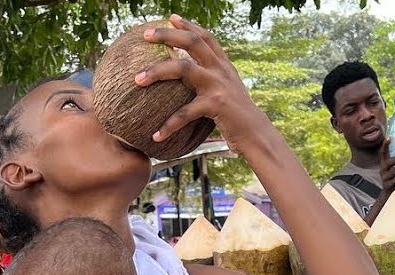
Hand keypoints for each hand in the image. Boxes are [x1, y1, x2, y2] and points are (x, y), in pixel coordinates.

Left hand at [135, 15, 268, 150]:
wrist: (256, 135)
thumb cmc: (236, 117)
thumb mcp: (227, 91)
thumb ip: (212, 80)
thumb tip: (189, 77)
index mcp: (223, 66)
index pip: (206, 37)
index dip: (188, 25)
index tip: (171, 17)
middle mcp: (221, 70)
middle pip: (193, 42)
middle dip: (168, 35)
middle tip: (145, 35)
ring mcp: (218, 86)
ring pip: (183, 68)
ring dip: (157, 71)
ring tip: (137, 79)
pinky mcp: (215, 105)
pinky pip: (184, 113)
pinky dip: (169, 125)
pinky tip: (156, 136)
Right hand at [378, 138, 394, 194]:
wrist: (387, 193)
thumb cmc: (392, 177)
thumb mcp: (392, 168)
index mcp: (384, 163)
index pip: (382, 152)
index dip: (385, 145)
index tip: (389, 137)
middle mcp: (382, 169)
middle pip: (389, 162)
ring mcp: (385, 177)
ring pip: (394, 172)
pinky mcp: (388, 185)